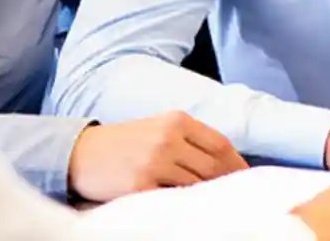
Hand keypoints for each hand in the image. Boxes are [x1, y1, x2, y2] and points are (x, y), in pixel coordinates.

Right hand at [67, 111, 247, 201]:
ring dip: (207, 196)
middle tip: (238, 198)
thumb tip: (225, 164)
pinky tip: (188, 210)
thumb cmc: (125, 143)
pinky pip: (172, 199)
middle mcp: (168, 138)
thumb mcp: (158, 128)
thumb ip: (190, 140)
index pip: (221, 144)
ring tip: (216, 205)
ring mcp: (154, 162)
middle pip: (213, 167)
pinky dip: (183, 205)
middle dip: (227, 184)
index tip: (248, 178)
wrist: (80, 152)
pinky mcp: (140, 185)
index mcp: (177, 120)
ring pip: (196, 185)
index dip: (238, 164)